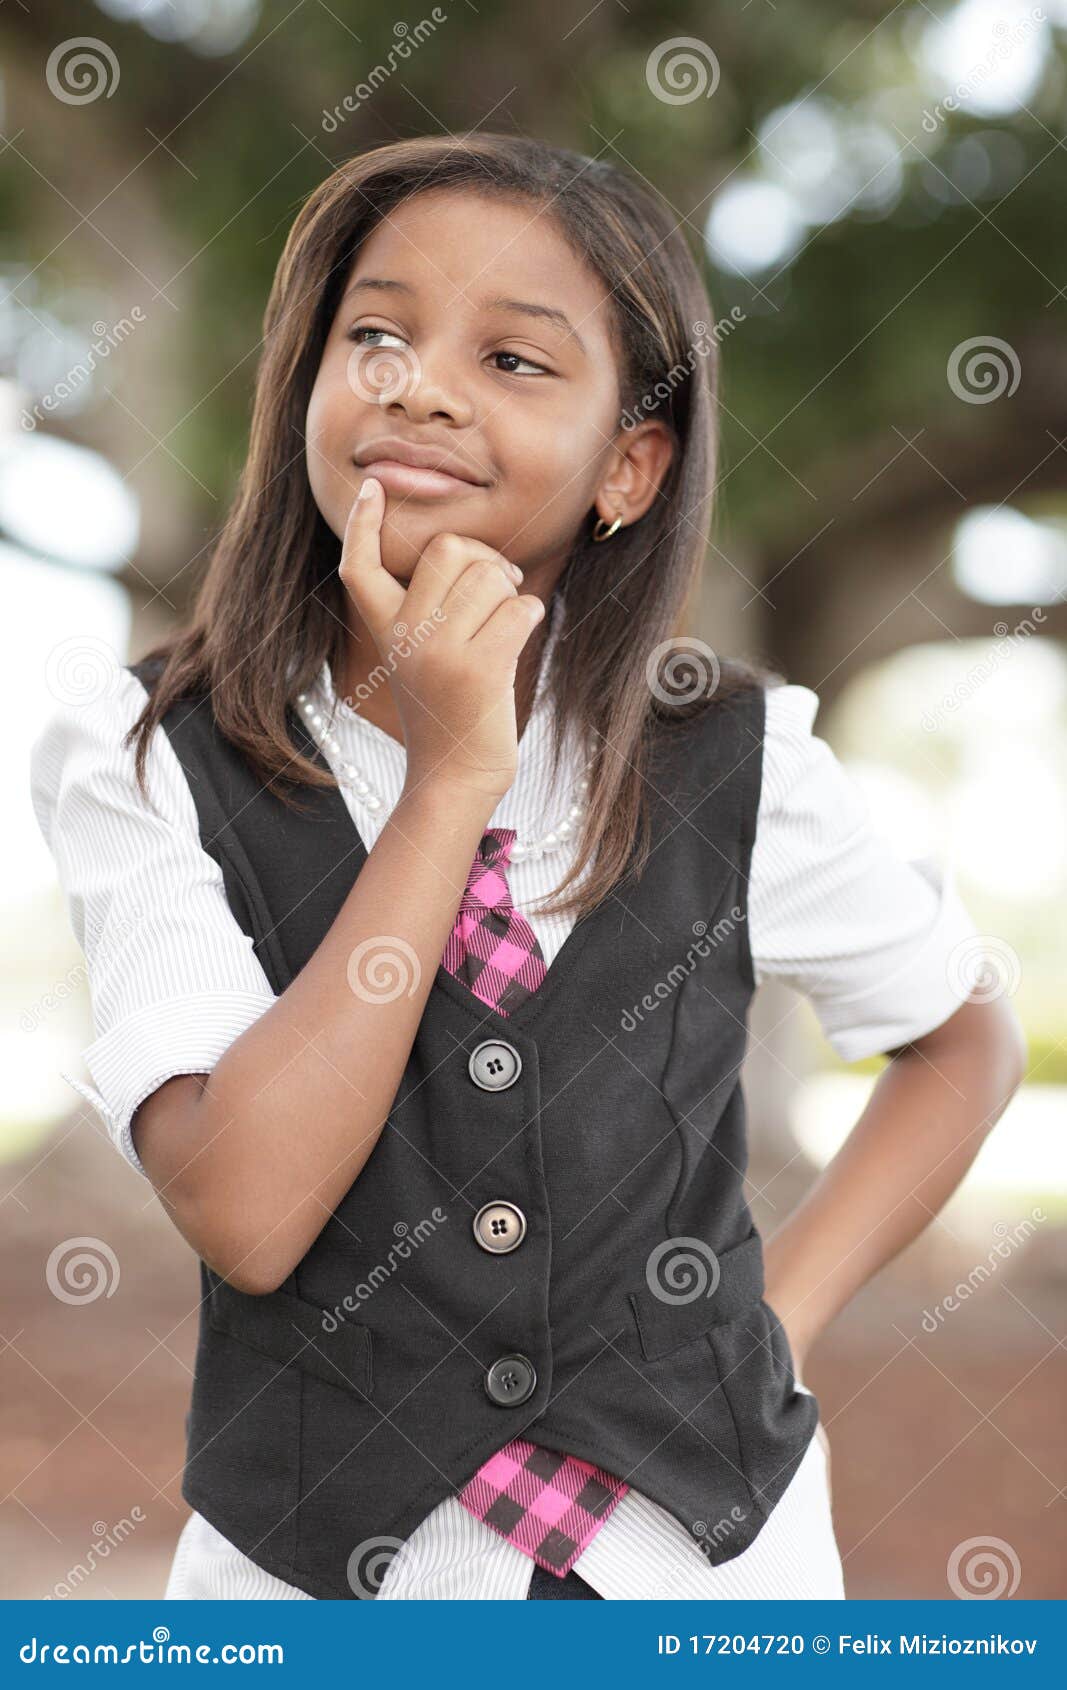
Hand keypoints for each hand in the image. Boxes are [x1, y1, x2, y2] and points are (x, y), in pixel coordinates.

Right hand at [339, 477, 545, 803]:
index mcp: (384, 629)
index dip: (363, 524)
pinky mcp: (479, 670)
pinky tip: (520, 640)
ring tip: (505, 624)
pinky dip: (530, 616)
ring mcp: (439, 653)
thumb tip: (474, 553)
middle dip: (484, 559)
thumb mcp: (423, 657)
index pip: (360, 566)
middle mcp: (404, 636)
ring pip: (490, 575)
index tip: (373, 487)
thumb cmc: (451, 709)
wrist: (456, 775)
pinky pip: (520, 608)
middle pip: (449, 549)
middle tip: (497, 586)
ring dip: (511, 592)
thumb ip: (431, 608)